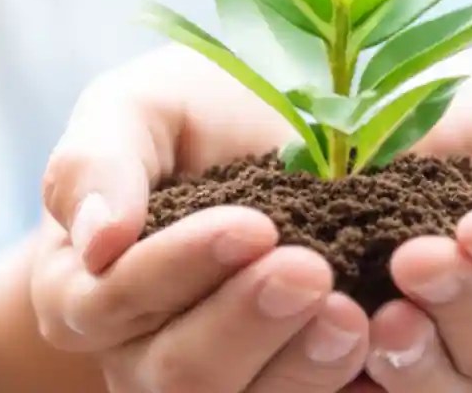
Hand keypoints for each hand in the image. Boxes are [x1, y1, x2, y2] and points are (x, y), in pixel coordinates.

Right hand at [33, 46, 371, 391]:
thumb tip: (97, 239)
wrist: (290, 122)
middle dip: (245, 324)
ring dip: (300, 370)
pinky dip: (347, 388)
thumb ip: (95, 160)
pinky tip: (389, 348)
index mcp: (82, 288)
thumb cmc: (194, 113)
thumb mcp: (138, 107)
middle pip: (178, 375)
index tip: (253, 225)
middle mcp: (137, 355)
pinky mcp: (286, 388)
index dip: (178, 269)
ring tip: (353, 317)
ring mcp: (219, 383)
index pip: (111, 302)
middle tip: (310, 270)